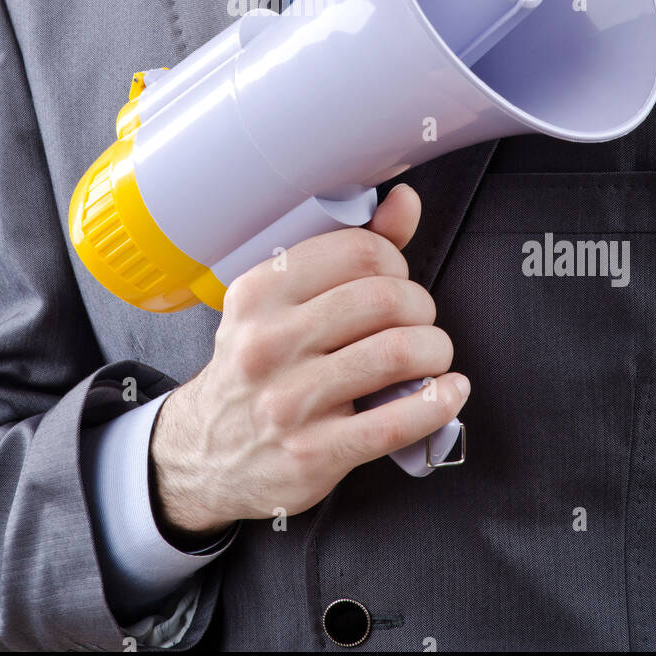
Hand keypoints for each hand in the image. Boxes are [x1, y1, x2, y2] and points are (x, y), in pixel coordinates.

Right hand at [148, 183, 469, 536]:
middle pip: (386, 299)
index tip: (396, 280)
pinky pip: (397, 421)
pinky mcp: (313, 453)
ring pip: (398, 354)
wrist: (209, 454)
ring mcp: (289, 402)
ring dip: (436, 351)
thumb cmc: (257, 370)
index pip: (359, 251)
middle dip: (422, 308)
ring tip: (433, 356)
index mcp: (260, 293)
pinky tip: (447, 392)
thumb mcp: (282, 303)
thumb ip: (348, 250)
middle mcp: (268, 343)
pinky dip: (439, 402)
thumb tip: (404, 202)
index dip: (396, 262)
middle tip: (419, 321)